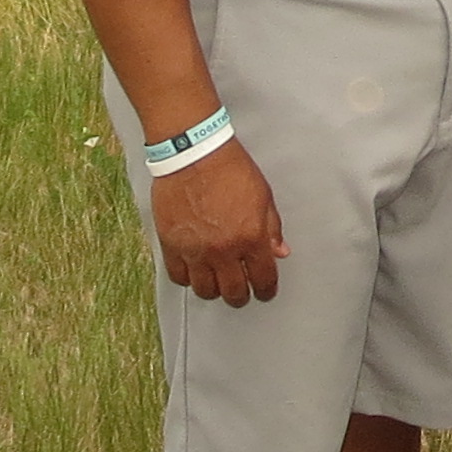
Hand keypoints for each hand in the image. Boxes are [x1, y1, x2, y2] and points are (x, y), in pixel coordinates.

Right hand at [152, 139, 288, 304]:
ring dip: (215, 290)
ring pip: (205, 291)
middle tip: (243, 291)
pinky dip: (189, 279)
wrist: (194, 155)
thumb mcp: (263, 196)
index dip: (266, 290)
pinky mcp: (171, 246)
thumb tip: (280, 253)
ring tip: (219, 281)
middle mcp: (223, 250)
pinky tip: (196, 271)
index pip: (263, 278)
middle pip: (233, 292)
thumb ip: (272, 228)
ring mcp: (195, 251)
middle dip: (241, 296)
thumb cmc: (232, 170)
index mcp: (251, 238)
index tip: (266, 291)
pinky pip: (179, 278)